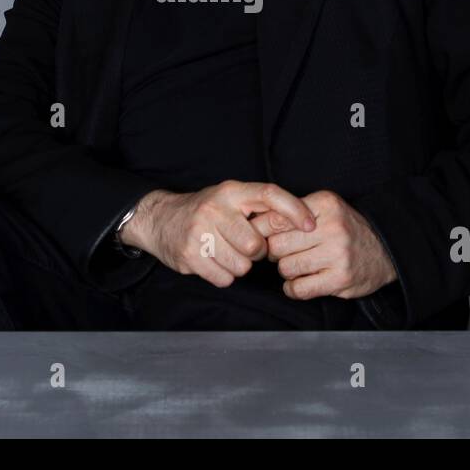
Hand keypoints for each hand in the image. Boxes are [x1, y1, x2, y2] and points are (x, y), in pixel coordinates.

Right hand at [124, 180, 315, 287]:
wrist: (160, 219)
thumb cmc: (205, 211)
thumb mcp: (230, 199)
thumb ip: (258, 208)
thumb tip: (299, 223)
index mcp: (231, 191)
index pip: (269, 194)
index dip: (293, 209)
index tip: (310, 225)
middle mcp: (215, 208)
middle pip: (256, 244)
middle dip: (255, 252)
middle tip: (243, 246)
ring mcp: (200, 232)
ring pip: (242, 265)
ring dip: (239, 266)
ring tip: (225, 252)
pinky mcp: (190, 255)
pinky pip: (224, 278)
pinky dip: (223, 276)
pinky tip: (213, 262)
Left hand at [250, 189, 397, 299]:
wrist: (385, 251)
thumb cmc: (345, 229)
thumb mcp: (325, 209)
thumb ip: (294, 212)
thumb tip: (253, 222)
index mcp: (326, 204)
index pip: (277, 218)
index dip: (264, 231)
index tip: (263, 237)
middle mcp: (333, 227)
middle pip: (278, 244)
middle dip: (275, 252)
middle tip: (285, 253)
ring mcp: (338, 254)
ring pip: (286, 267)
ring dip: (286, 271)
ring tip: (297, 266)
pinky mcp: (340, 279)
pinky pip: (299, 288)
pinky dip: (293, 289)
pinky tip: (300, 282)